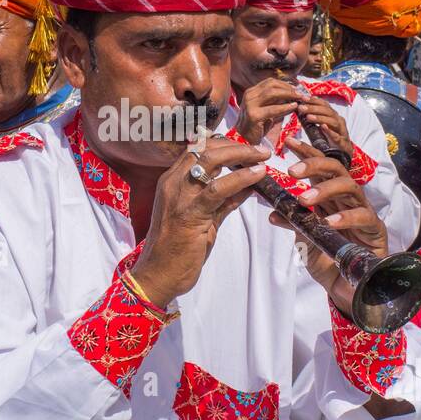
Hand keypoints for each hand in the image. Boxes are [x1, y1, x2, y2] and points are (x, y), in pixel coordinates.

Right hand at [131, 137, 267, 307]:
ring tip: (263, 156)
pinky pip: (218, 188)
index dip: (224, 143)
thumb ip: (221, 201)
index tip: (246, 147)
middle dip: (236, 144)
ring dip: (242, 154)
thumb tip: (246, 187)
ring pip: (211, 160)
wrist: (158, 276)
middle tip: (260, 149)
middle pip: (205, 148)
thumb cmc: (177, 251)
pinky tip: (257, 174)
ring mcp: (179, 197)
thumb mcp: (202, 219)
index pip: (197, 149)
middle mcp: (173, 183)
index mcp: (171, 181)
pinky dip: (241, 177)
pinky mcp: (190, 213)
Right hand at [235, 77, 299, 145]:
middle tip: (301, 93)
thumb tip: (294, 97)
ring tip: (299, 99)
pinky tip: (293, 107)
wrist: (243, 141)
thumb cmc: (257, 127)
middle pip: (272, 84)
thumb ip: (277, 103)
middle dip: (289, 88)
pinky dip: (285, 107)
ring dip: (288, 94)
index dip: (286, 84)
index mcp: (251, 92)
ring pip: (272, 93)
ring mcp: (250, 105)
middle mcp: (249, 96)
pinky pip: (273, 109)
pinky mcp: (253, 116)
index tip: (298, 89)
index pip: (271, 82)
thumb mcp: (267, 111)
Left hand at [273, 137, 387, 316]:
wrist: (348, 290)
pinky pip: (363, 216)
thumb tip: (273, 212)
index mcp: (331, 198)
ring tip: (304, 198)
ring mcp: (363, 212)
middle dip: (314, 164)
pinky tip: (329, 222)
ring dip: (325, 189)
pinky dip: (345, 217)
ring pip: (349, 187)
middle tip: (291, 170)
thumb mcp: (306, 241)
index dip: (306, 152)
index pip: (319, 168)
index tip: (288, 141)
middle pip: (336, 169)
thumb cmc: (329, 261)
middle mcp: (348, 200)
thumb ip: (295, 223)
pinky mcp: (375, 230)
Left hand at [294, 96, 353, 161]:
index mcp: (333, 116)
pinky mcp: (343, 143)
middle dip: (313, 108)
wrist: (343, 156)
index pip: (324, 105)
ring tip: (308, 117)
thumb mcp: (318, 129)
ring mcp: (342, 131)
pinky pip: (337, 136)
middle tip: (301, 108)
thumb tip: (298, 110)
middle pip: (327, 111)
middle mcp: (338, 121)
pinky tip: (322, 127)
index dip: (313, 100)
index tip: (302, 98)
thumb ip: (310, 120)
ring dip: (320, 118)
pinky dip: (330, 131)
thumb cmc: (329, 140)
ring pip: (332, 121)